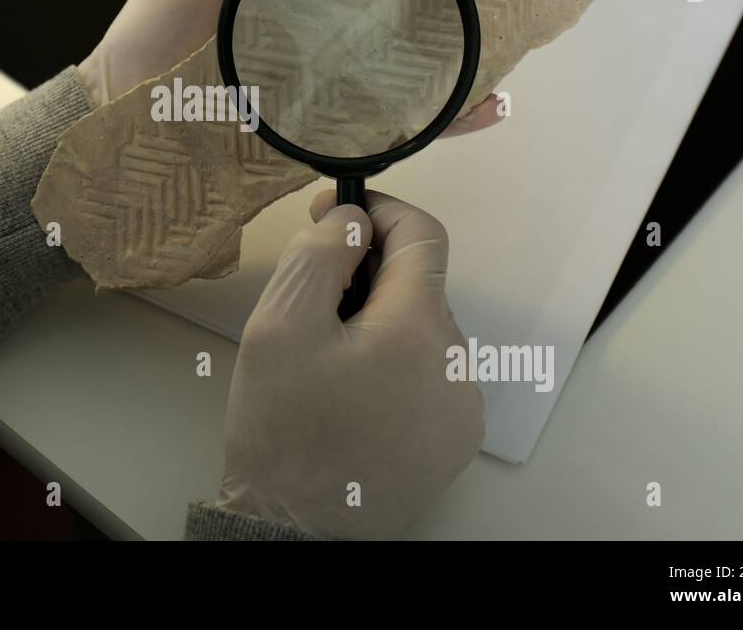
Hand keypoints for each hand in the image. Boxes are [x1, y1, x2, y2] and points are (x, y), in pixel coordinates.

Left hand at [77, 0, 505, 130]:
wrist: (117, 119)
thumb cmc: (148, 34)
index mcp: (291, 3)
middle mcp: (314, 50)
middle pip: (392, 36)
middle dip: (443, 25)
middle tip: (493, 6)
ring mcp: (319, 99)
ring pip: (400, 86)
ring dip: (454, 76)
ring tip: (500, 63)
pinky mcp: (316, 143)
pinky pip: (377, 136)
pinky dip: (430, 128)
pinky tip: (475, 111)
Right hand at [215, 190, 484, 539]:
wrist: (294, 531)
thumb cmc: (281, 432)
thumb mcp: (278, 324)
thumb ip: (320, 253)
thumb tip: (353, 219)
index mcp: (419, 330)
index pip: (422, 235)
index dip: (378, 211)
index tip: (336, 215)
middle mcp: (458, 365)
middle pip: (419, 286)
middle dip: (368, 278)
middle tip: (311, 305)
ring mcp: (463, 407)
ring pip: (423, 331)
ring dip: (381, 325)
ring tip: (327, 363)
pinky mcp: (456, 440)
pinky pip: (431, 375)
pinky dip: (396, 367)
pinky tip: (352, 397)